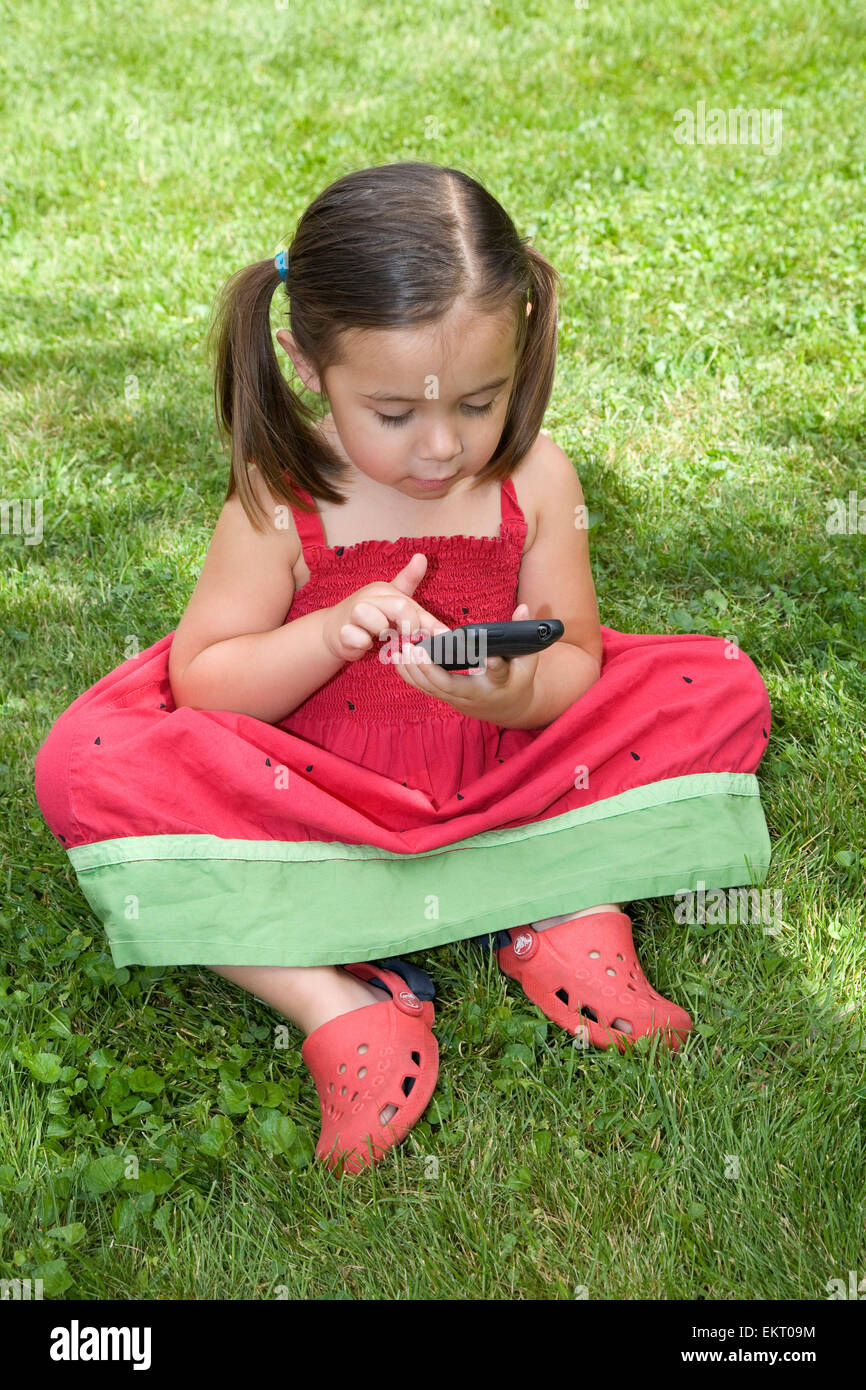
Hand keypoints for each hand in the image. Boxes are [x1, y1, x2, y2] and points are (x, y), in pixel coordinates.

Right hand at [322, 553, 451, 663]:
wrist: (335, 630)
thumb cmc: (373, 620)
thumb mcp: (397, 612)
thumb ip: (421, 615)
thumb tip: (442, 614)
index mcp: (387, 591)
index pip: (414, 603)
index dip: (430, 623)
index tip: (444, 636)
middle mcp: (371, 597)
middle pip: (400, 606)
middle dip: (409, 624)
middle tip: (407, 635)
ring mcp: (354, 612)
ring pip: (373, 617)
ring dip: (381, 630)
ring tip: (381, 635)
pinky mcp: (342, 631)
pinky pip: (356, 637)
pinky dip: (363, 643)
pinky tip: (364, 642)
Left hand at [389, 603, 538, 724]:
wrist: (509, 708)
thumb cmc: (518, 679)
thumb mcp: (526, 659)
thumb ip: (524, 633)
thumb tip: (524, 607)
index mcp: (499, 683)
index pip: (497, 674)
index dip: (493, 666)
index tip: (486, 658)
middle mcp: (475, 694)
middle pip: (449, 685)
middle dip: (429, 668)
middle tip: (414, 648)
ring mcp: (458, 699)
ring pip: (432, 688)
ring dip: (413, 671)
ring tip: (399, 651)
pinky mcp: (446, 698)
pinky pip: (425, 688)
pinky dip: (410, 675)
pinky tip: (396, 660)